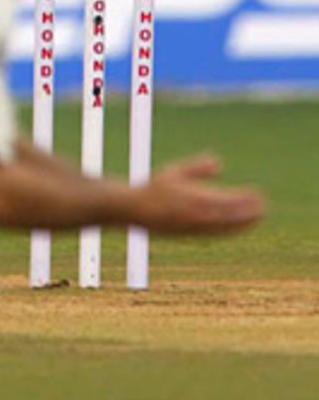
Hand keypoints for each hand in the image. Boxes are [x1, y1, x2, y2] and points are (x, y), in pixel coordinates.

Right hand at [137, 154, 264, 235]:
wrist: (135, 212)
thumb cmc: (154, 188)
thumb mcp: (174, 172)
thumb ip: (197, 167)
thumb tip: (219, 163)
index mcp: (192, 198)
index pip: (225, 200)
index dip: (243, 199)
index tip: (257, 194)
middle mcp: (195, 216)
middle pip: (229, 216)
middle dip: (248, 212)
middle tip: (264, 207)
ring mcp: (194, 228)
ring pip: (225, 228)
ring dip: (243, 223)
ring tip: (258, 217)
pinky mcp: (192, 236)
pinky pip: (217, 234)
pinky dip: (231, 230)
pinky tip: (238, 227)